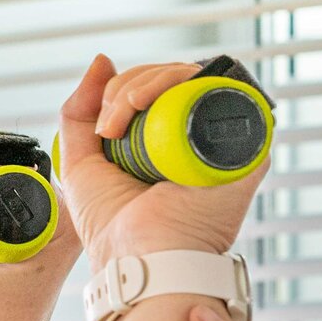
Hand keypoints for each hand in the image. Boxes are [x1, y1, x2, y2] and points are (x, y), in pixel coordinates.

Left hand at [56, 54, 267, 264]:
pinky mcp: (242, 148)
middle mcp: (198, 146)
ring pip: (193, 79)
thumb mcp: (81, 163)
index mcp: (168, 150)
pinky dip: (179, 83)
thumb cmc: (113, 230)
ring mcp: (221, 145)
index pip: (155, 94)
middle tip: (108, 126)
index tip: (102, 124)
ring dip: (147, 84)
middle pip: (171, 82)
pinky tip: (147, 108)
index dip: (124, 91)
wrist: (139, 259)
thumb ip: (80, 111)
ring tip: (122, 116)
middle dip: (128, 88)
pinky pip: (219, 90)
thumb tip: (102, 61)